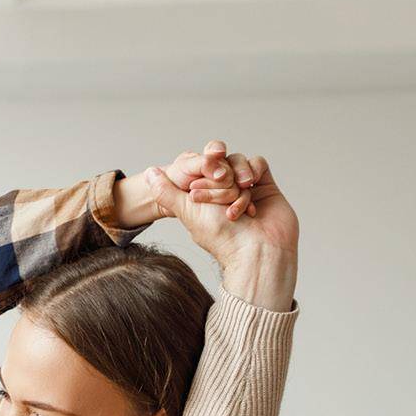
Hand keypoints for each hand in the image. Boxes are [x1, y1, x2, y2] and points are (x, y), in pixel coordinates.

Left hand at [116, 141, 262, 226]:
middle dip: (218, 184)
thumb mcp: (187, 212)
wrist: (256, 251)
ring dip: (236, 178)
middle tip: (221, 202)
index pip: (199, 172)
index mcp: (204, 199)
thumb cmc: (221, 236)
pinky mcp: (266, 187)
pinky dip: (252, 170)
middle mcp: (225, 194)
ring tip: (238, 197)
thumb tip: (149, 172)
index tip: (195, 191)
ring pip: (237, 164)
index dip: (197, 177)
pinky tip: (250, 185)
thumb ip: (167, 192)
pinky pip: (258, 164)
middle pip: (219, 167)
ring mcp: (246, 189)